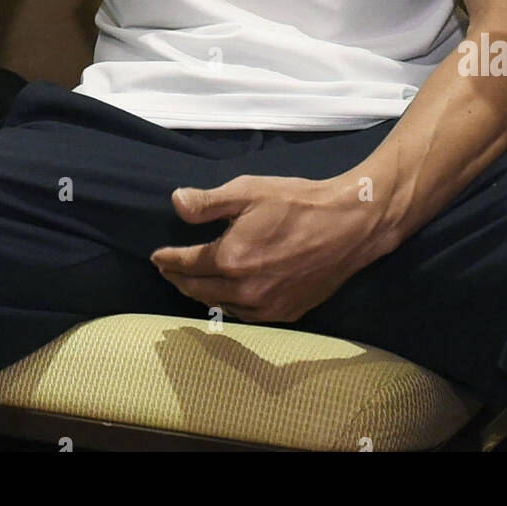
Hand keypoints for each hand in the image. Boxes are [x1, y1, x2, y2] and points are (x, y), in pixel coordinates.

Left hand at [149, 173, 386, 322]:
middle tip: (168, 271)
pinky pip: (248, 314)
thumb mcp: (248, 190)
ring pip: (222, 305)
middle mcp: (245, 289)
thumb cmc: (298, 202)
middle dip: (179, 280)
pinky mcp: (287, 312)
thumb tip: (174, 203)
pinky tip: (229, 294)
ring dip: (203, 294)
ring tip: (193, 283)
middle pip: (199, 290)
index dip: (168, 259)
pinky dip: (231, 304)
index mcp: (231, 258)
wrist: (349, 224)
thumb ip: (208, 202)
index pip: (187, 263)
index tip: (156, 256)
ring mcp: (267, 305)